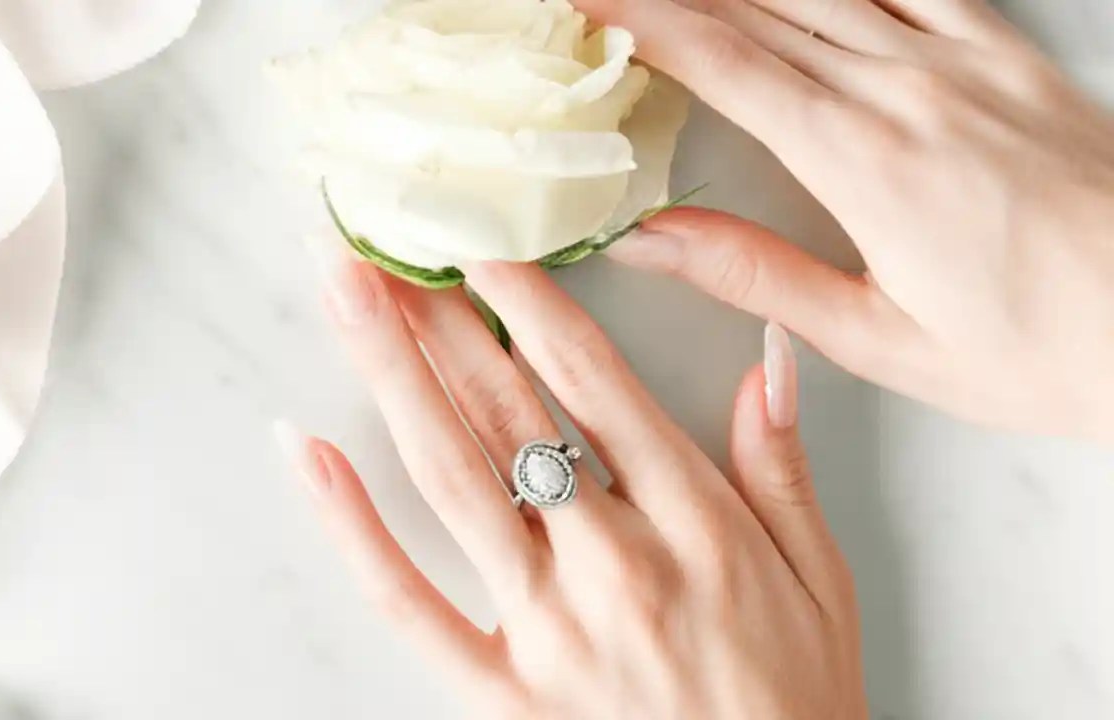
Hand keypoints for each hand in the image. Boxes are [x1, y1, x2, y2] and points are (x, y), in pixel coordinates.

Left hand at [275, 252, 865, 718]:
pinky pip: (408, 601)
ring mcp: (546, 626)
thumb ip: (784, 467)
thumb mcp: (825, 582)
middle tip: (391, 248)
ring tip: (348, 300)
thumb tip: (765, 358)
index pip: (595, 383)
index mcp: (695, 522)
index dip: (530, 303)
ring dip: (392, 377)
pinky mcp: (499, 690)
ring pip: (454, 477)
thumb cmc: (793, 704)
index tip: (482, 249)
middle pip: (510, 411)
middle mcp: (611, 560)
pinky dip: (350, 525)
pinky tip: (308, 454)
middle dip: (443, 320)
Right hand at [580, 0, 1113, 441]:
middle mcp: (910, 87)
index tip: (583, 3)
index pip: (723, 60)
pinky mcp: (1010, 54)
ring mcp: (966, 59)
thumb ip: (755, 274)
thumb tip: (650, 237)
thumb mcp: (879, 337)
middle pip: (759, 5)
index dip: (641, 18)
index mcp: (866, 159)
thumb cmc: (1042, 348)